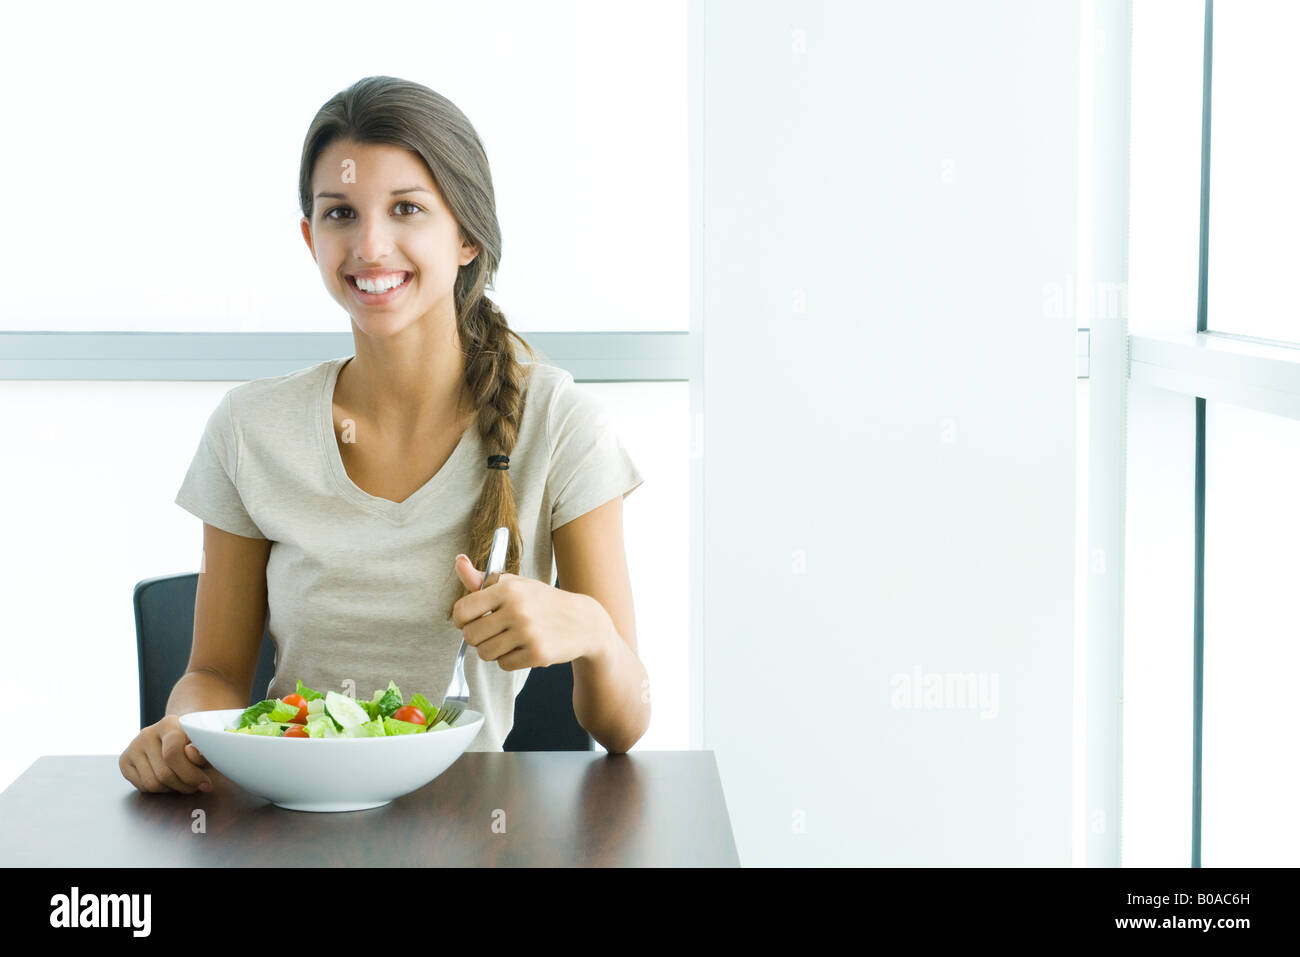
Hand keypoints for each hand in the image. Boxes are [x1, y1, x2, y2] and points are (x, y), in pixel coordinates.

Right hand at [119, 714, 212, 793]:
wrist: (174, 733)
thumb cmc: (193, 740)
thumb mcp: (203, 744)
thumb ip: (203, 749)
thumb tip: (192, 752)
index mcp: (169, 724)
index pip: (173, 753)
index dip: (191, 774)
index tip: (205, 783)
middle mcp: (147, 733)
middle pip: (164, 774)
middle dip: (184, 785)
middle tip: (197, 786)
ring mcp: (133, 746)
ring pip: (153, 784)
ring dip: (173, 789)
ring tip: (184, 782)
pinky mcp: (124, 760)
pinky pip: (142, 787)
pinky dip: (159, 790)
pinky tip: (169, 780)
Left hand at [451, 553, 601, 669]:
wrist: (584, 621)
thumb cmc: (542, 601)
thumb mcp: (515, 584)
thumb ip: (482, 579)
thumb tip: (458, 561)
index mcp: (507, 589)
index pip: (462, 610)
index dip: (461, 619)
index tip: (469, 620)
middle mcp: (517, 610)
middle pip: (471, 636)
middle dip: (477, 637)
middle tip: (491, 632)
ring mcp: (528, 633)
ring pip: (485, 653)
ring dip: (492, 650)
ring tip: (507, 640)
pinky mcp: (537, 654)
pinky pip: (504, 665)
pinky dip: (509, 659)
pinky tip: (522, 648)